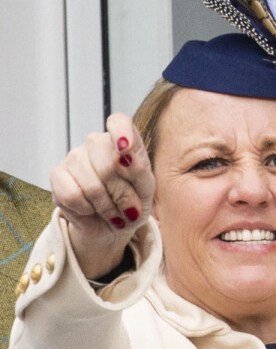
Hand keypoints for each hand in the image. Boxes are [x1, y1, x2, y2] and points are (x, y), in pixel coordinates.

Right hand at [50, 114, 153, 279]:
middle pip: (110, 164)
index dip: (122, 132)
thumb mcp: (145, 189)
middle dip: (123, 195)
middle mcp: (96, 143)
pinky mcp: (57, 175)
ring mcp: (74, 156)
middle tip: (130, 210)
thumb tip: (126, 157)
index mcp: (123, 141)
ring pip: (93, 186)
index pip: (119, 122)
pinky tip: (92, 209)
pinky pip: (74, 196)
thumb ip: (139, 170)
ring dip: (108, 208)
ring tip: (114, 214)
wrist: (109, 226)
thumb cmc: (131, 203)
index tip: (126, 149)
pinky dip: (88, 210)